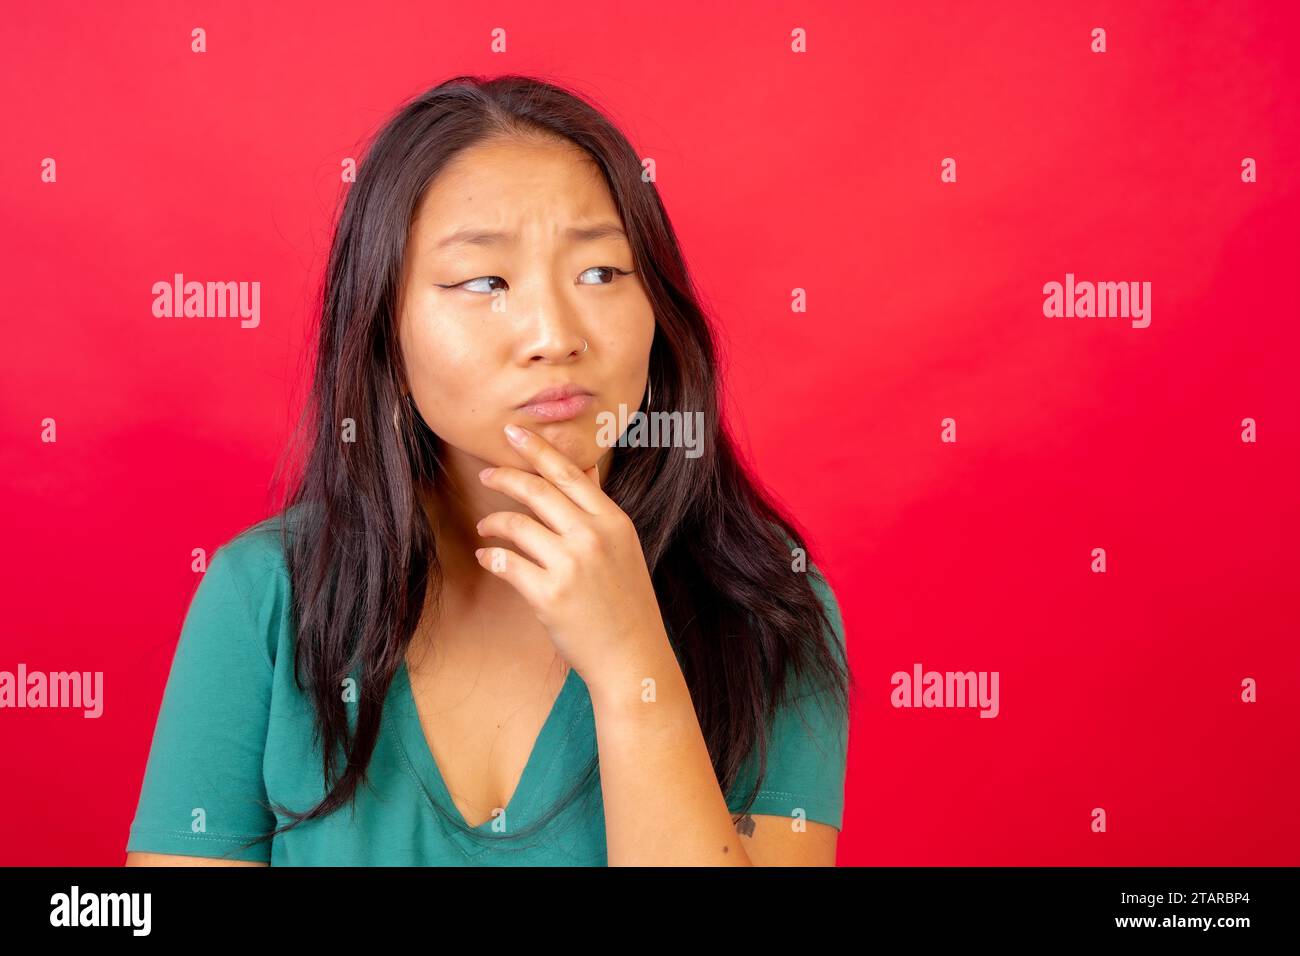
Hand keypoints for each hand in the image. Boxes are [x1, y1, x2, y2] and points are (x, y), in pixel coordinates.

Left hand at [474, 423, 670, 693]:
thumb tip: (586, 469)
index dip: (537, 449)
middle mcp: (593, 537)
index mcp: (613, 520)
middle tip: (487, 474)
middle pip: (537, 491)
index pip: (568, 473)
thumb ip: (599, 508)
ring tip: (486, 529)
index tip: (513, 432)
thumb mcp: (623, 546)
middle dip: (505, 477)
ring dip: (494, 523)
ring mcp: (571, 565)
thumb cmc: (625, 601)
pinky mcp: (549, 594)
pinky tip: (488, 557)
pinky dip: (492, 557)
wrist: (632, 656)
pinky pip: (507, 563)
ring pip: (517, 525)